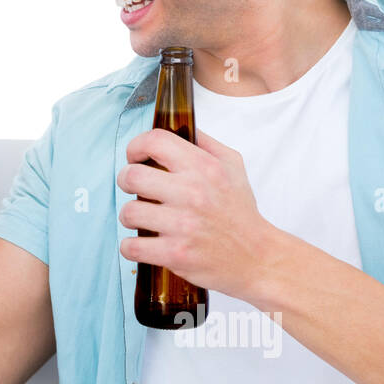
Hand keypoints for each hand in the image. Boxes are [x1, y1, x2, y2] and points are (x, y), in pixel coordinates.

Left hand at [115, 127, 276, 301]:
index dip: (136, 146)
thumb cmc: (240, 211)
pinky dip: (130, 247)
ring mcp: (183, 225)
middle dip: (125, 181)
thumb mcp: (233, 166)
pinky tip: (142, 243)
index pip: (155, 141)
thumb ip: (204, 142)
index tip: (135, 157)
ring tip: (142, 218)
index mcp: (204, 168)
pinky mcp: (175, 254)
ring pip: (128, 212)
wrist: (258, 258)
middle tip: (133, 187)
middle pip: (132, 176)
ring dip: (130, 216)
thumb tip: (177, 125)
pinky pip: (132, 246)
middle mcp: (193, 193)